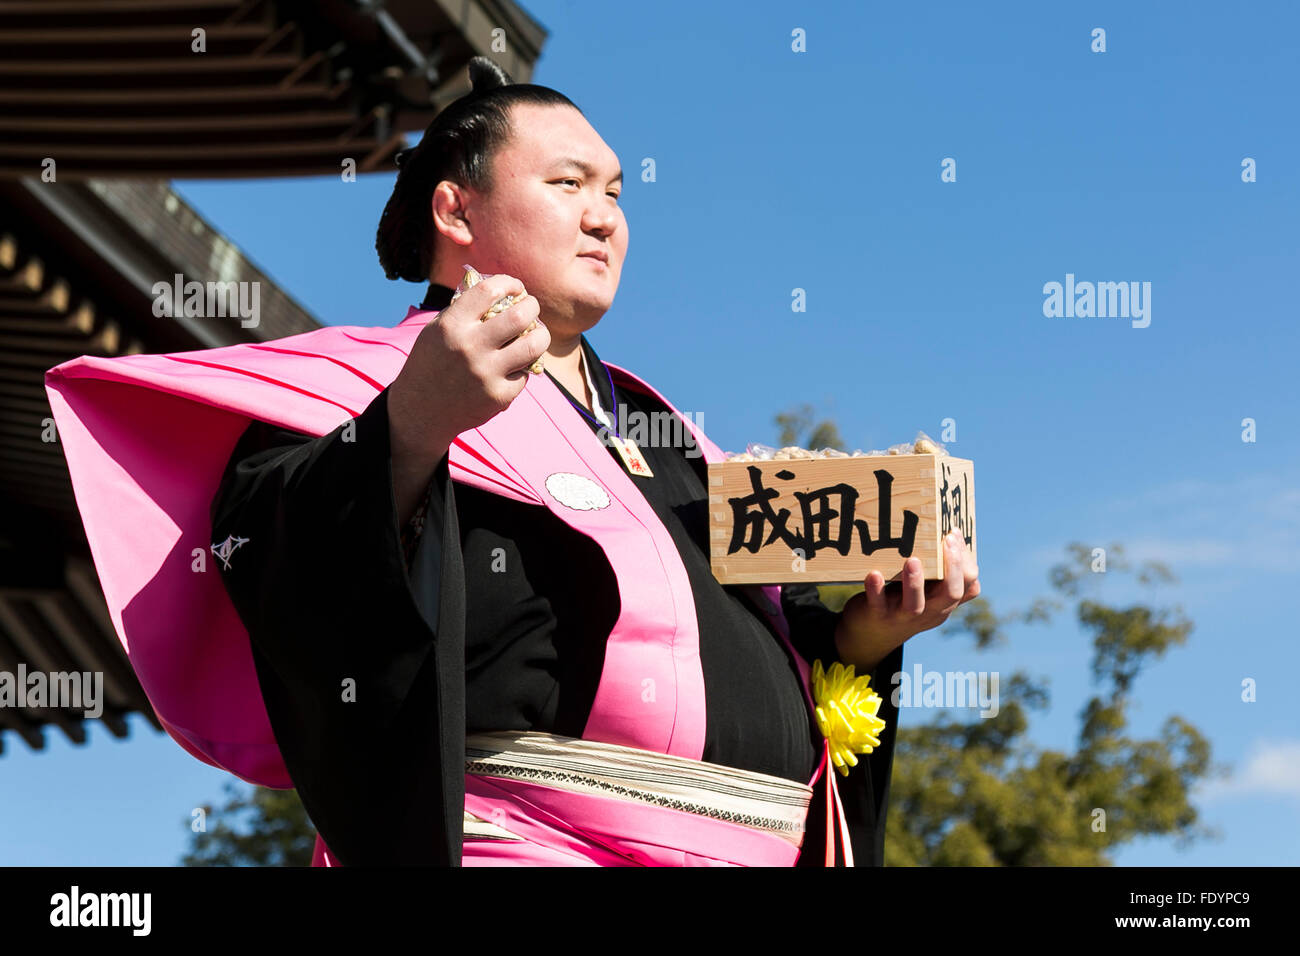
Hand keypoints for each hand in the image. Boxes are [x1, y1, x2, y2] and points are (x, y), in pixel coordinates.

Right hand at [388, 273, 548, 520]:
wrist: (420, 411)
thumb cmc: (432, 363)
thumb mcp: (437, 330)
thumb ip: (465, 311)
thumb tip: (502, 290)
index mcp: (451, 325)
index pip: (489, 290)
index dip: (509, 283)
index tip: (516, 288)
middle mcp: (469, 347)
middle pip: (520, 315)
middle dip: (532, 306)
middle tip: (531, 308)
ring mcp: (486, 373)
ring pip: (534, 345)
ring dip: (541, 336)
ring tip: (536, 335)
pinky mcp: (498, 396)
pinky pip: (525, 374)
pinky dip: (521, 369)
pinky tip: (511, 369)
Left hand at [833, 531, 980, 672]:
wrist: (870, 635)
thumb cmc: (902, 600)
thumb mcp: (927, 591)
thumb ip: (937, 571)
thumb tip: (950, 531)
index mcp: (944, 602)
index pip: (969, 586)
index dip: (966, 561)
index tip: (953, 534)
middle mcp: (929, 611)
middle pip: (951, 594)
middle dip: (953, 568)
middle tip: (947, 541)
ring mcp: (903, 616)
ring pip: (916, 605)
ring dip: (915, 582)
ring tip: (912, 560)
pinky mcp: (878, 615)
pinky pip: (878, 605)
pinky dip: (876, 590)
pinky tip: (874, 574)